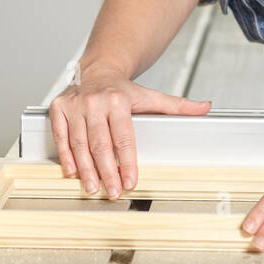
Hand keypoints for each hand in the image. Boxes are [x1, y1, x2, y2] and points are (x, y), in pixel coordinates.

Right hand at [48, 66, 209, 199]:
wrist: (98, 70)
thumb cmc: (123, 91)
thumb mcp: (151, 96)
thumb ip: (178, 106)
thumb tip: (205, 108)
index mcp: (118, 100)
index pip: (124, 137)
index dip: (127, 162)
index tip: (130, 182)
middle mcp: (94, 101)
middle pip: (100, 143)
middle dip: (106, 171)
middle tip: (112, 192)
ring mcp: (75, 105)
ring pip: (79, 143)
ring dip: (85, 169)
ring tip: (92, 187)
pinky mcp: (59, 108)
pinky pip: (60, 136)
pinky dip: (65, 156)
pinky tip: (72, 171)